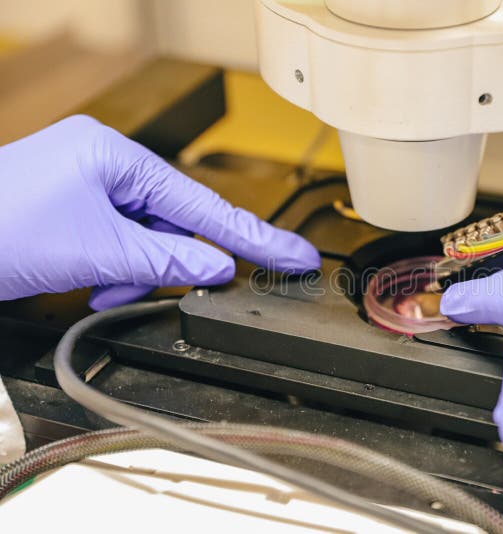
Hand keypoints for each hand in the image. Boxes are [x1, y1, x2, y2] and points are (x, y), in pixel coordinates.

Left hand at [0, 115, 319, 309]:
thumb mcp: (96, 252)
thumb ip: (166, 261)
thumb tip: (215, 268)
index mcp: (116, 156)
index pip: (203, 205)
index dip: (256, 237)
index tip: (296, 255)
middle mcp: (105, 163)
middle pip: (174, 221)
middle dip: (178, 260)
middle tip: (216, 287)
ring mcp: (88, 185)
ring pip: (146, 238)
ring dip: (137, 271)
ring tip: (107, 287)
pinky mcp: (75, 210)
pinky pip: (120, 242)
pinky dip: (116, 269)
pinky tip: (95, 283)